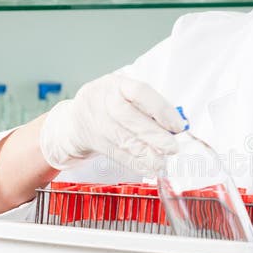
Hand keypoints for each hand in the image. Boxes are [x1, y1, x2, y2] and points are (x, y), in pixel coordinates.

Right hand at [39, 73, 184, 173]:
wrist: (74, 120)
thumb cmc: (109, 105)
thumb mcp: (124, 94)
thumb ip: (148, 107)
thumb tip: (176, 128)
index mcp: (116, 84)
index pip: (140, 92)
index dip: (161, 109)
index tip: (178, 126)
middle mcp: (103, 100)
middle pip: (129, 117)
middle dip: (154, 135)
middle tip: (172, 148)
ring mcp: (96, 121)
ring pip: (123, 139)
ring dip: (146, 154)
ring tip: (162, 162)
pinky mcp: (94, 141)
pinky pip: (117, 154)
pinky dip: (135, 163)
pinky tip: (149, 168)